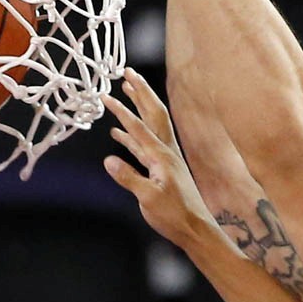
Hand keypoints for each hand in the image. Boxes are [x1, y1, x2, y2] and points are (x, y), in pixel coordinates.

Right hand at [103, 68, 217, 248]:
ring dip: (138, 106)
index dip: (122, 112)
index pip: (139, 127)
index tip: (107, 96)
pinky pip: (143, 145)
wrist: (196, 229)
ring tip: (126, 90)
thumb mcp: (149, 199)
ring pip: (150, 125)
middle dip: (140, 92)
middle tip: (127, 72)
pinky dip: (131, 135)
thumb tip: (108, 160)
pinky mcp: (162, 168)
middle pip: (153, 114)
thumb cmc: (175, 216)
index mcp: (163, 156)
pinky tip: (117, 133)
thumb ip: (129, 178)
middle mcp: (166, 151)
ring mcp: (165, 158)